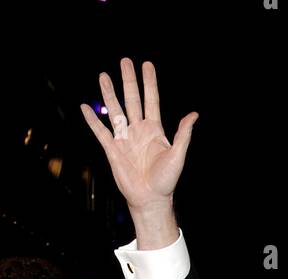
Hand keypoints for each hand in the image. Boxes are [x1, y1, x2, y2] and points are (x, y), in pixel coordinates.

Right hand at [80, 59, 196, 239]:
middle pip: (132, 99)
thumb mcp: (178, 155)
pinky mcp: (112, 149)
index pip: (151, 100)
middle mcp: (138, 130)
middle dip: (128, 80)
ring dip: (109, 93)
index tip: (146, 65)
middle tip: (124, 62)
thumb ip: (183, 134)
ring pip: (115, 110)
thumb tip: (194, 115)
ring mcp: (125, 138)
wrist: (150, 199)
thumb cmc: (166, 181)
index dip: (149, 83)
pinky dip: (92, 120)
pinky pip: (100, 131)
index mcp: (154, 130)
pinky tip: (85, 107)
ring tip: (103, 76)